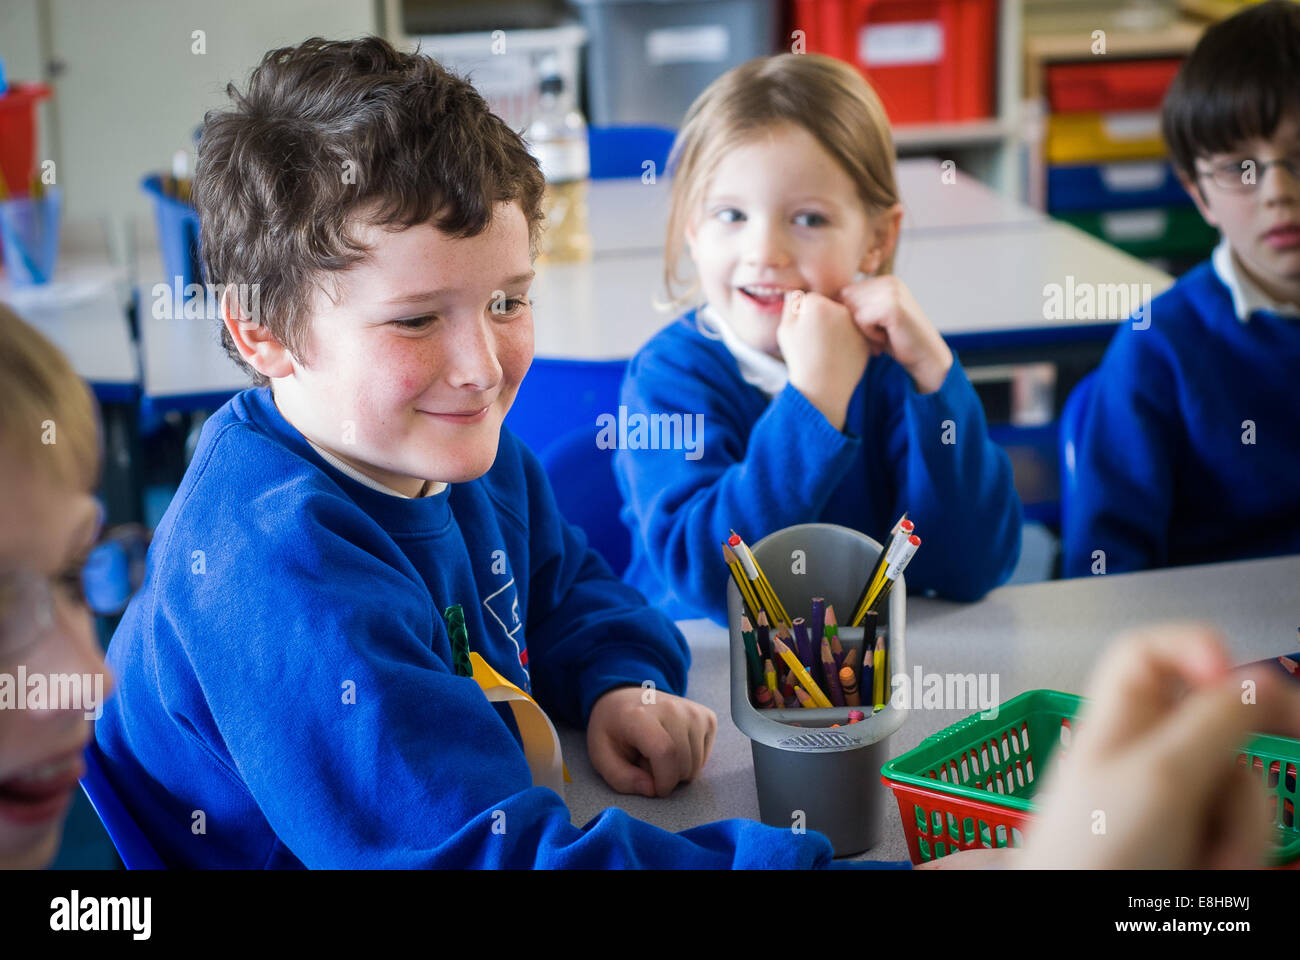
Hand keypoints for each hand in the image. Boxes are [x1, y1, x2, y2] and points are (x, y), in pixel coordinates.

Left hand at [587, 686, 717, 797]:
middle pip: (684, 762)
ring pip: (697, 763)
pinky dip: (692, 762)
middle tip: (649, 766)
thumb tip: (652, 790)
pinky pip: (705, 756)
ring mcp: (692, 711)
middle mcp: (671, 708)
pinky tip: (675, 749)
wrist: (625, 700)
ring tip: (660, 756)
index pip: (665, 752)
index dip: (664, 781)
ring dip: (679, 771)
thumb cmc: (613, 730)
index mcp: (640, 715)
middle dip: (669, 779)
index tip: (655, 788)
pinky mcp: (706, 717)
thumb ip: (622, 779)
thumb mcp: (602, 757)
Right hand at [777, 290, 869, 431]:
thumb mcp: (785, 330)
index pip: (811, 300)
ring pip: (843, 319)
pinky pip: (855, 333)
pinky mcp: (866, 339)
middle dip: (822, 319)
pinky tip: (838, 355)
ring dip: (836, 327)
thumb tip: (797, 293)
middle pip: (829, 306)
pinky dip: (847, 340)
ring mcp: (856, 324)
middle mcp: (841, 309)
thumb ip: (790, 305)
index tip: (804, 333)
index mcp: (818, 304)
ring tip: (827, 349)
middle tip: (816, 342)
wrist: (822, 387)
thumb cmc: (800, 359)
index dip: (803, 316)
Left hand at [839, 276, 951, 393]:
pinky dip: (869, 334)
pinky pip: (862, 319)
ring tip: (881, 337)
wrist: (926, 357)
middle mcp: (889, 281)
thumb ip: (858, 306)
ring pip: (852, 309)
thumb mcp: (875, 319)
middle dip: (855, 322)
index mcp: (884, 281)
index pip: (846, 292)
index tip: (870, 330)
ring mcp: (892, 291)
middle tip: (875, 336)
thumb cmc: (897, 341)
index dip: (851, 315)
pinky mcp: (893, 306)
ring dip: (862, 328)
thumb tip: (823, 303)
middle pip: (846, 299)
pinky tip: (885, 338)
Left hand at [1020, 623, 1299, 868]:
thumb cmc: (1101, 854)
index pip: (1148, 654)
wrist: (1076, 936)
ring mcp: (1170, 801)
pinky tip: (1212, 873)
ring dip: (1242, 825)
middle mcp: (1143, 753)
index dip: (1192, 647)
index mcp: (1116, 721)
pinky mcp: (1191, 841)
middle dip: (1243, 759)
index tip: (1230, 667)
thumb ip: (1213, 722)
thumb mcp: (1162, 778)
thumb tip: (1258, 676)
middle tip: (1295, 742)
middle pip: (1221, 722)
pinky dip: (1236, 851)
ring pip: (1242, 785)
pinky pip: (1240, 830)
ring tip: (1210, 862)